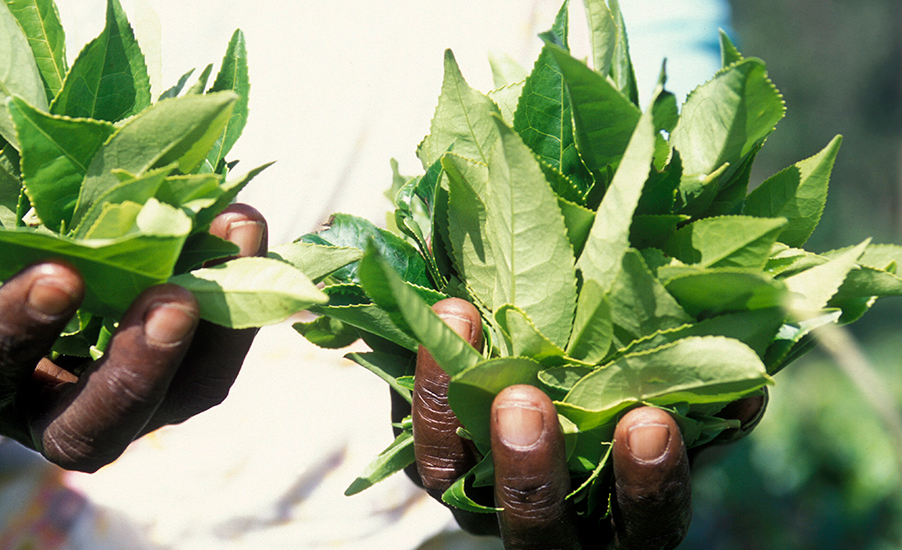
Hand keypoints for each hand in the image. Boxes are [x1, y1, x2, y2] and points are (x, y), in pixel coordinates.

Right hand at [0, 170, 265, 471]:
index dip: (19, 327)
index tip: (56, 272)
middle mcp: (51, 416)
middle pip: (92, 429)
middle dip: (134, 369)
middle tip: (172, 302)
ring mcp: (128, 404)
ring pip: (181, 397)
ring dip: (217, 329)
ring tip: (235, 234)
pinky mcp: (181, 376)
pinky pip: (221, 353)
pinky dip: (241, 296)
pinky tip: (243, 225)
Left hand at [406, 297, 766, 548]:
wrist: (553, 394)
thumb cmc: (632, 417)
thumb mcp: (676, 421)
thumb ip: (705, 410)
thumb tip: (750, 382)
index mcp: (618, 522)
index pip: (642, 523)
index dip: (647, 484)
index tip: (650, 423)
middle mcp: (546, 523)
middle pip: (532, 524)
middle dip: (529, 472)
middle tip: (525, 401)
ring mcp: (476, 494)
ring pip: (447, 477)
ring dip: (448, 409)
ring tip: (459, 323)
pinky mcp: (432, 457)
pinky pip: (410, 429)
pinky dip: (417, 377)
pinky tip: (430, 314)